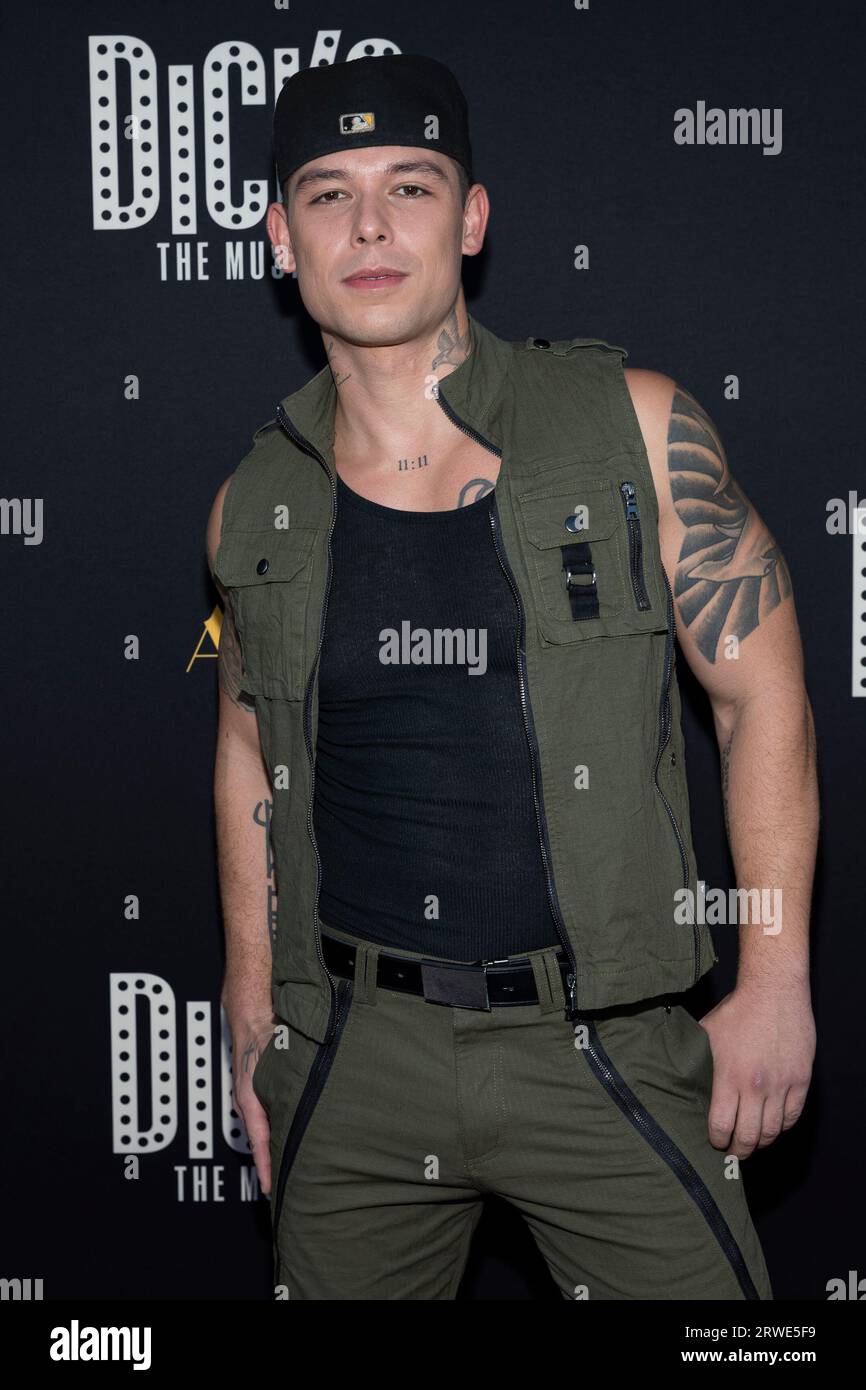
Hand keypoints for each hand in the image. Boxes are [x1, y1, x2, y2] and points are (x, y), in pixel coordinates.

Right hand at [230, 1018, 275, 1195]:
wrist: (250, 1017)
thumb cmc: (262, 1038)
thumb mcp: (276, 1067)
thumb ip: (290, 1088)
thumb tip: (310, 1103)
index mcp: (250, 1102)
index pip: (259, 1143)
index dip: (266, 1167)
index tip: (271, 1188)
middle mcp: (249, 1105)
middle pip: (262, 1141)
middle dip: (274, 1162)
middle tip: (289, 1184)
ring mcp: (251, 1100)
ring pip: (265, 1129)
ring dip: (276, 1145)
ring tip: (292, 1166)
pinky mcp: (256, 1094)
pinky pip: (266, 1118)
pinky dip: (275, 1130)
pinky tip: (290, 1134)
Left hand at [699, 984, 814, 1157]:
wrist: (773, 992)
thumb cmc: (736, 1011)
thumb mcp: (706, 1033)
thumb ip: (696, 1060)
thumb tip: (680, 1079)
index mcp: (728, 1076)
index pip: (721, 1125)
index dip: (717, 1140)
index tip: (715, 1142)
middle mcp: (755, 1086)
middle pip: (748, 1136)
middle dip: (738, 1150)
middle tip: (734, 1153)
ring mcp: (781, 1085)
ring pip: (771, 1131)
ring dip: (760, 1142)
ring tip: (752, 1142)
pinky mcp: (800, 1080)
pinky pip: (792, 1116)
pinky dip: (781, 1127)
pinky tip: (772, 1125)